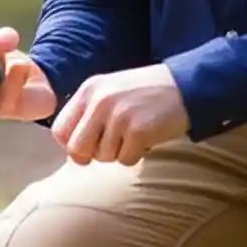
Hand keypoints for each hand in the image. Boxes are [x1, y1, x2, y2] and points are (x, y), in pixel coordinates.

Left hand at [50, 64, 188, 165]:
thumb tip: (70, 148)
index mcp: (88, 91)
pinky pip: (126, 160)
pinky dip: (137, 155)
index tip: (87, 145)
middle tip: (112, 147)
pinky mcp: (139, 131)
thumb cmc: (146, 92)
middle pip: (77, 150)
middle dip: (92, 155)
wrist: (187, 85)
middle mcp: (99, 102)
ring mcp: (118, 116)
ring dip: (119, 152)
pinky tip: (147, 138)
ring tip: (134, 134)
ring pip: (103, 157)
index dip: (71, 144)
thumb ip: (88, 112)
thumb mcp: (110, 90)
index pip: (59, 130)